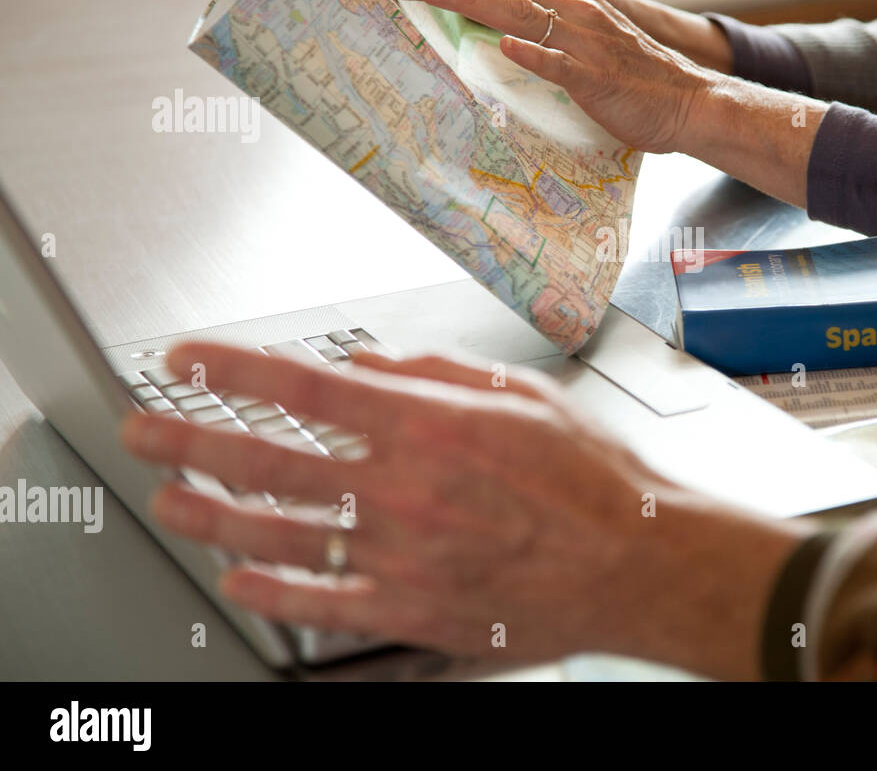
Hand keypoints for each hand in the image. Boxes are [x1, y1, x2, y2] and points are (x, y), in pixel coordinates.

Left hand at [119, 343, 806, 677]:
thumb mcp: (523, 394)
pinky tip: (241, 577)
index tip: (188, 360)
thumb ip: (434, 373)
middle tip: (147, 430)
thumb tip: (367, 363)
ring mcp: (400, 553)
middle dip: (192, 438)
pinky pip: (321, 600)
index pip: (302, 386)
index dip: (232, 370)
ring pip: (278, 530)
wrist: (638, 562)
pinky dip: (271, 588)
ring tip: (169, 499)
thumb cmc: (593, 478)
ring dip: (211, 512)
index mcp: (429, 423)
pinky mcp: (412, 607)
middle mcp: (403, 487)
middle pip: (267, 458)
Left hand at [424, 0, 733, 72]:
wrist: (686, 101)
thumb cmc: (638, 70)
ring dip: (474, 2)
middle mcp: (576, 12)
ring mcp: (586, 44)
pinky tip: (503, 45)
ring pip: (523, 15)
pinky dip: (532, 53)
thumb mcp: (600, 18)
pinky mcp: (595, 78)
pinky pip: (558, 64)